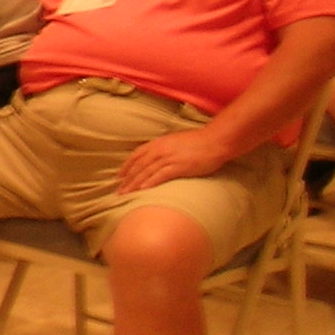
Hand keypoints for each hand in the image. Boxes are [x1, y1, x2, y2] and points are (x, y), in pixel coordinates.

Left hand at [116, 126, 230, 193]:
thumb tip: (156, 157)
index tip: (119, 176)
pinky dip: (150, 183)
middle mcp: (159, 150)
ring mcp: (168, 158)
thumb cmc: (198, 141)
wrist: (215, 141)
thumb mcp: (175, 141)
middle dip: (127, 179)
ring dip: (135, 184)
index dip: (126, 166)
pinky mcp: (178, 166)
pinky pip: (160, 176)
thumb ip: (163, 148)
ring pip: (146, 172)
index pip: (136, 155)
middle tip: (119, 190)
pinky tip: (143, 190)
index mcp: (158, 143)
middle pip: (138, 166)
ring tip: (127, 194)